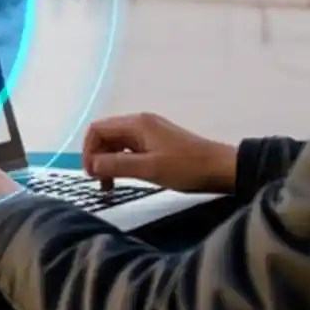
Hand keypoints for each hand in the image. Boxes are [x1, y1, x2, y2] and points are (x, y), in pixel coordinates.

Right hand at [82, 113, 236, 193]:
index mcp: (136, 124)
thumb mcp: (149, 169)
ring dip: (109, 162)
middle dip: (97, 157)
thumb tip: (91, 164)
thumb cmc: (186, 168)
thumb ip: (117, 165)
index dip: (88, 150)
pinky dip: (122, 163)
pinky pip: (130, 149)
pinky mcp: (157, 143)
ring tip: (110, 186)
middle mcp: (140, 123)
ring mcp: (149, 132)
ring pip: (117, 144)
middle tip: (100, 183)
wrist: (221, 168)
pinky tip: (125, 178)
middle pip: (106, 135)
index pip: (97, 129)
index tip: (91, 174)